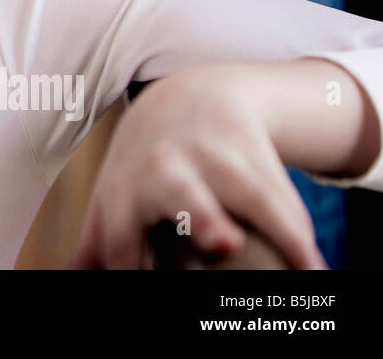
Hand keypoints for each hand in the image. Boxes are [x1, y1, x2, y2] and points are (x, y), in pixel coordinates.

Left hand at [67, 64, 326, 268]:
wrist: (190, 96)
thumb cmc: (144, 166)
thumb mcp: (113, 197)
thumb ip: (95, 244)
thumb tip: (70, 278)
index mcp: (122, 189)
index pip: (120, 241)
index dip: (130, 268)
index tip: (144, 286)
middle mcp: (166, 170)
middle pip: (179, 193)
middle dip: (201, 216)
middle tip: (221, 242)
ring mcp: (215, 158)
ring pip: (245, 190)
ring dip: (272, 223)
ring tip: (296, 265)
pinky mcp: (254, 153)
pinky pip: (281, 195)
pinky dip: (297, 231)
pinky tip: (312, 266)